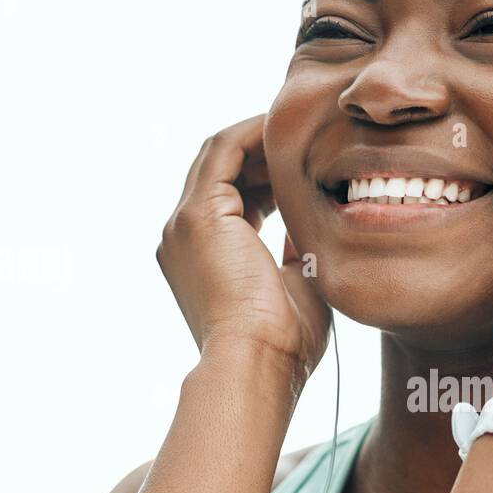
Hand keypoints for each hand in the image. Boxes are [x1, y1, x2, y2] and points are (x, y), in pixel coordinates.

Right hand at [156, 114, 331, 381]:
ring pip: (220, 154)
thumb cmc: (283, 343)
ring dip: (260, 138)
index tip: (303, 166)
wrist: (257, 362)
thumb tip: (310, 219)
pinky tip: (289, 132)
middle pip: (219, 169)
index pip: (231, 196)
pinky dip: (256, 135)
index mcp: (200, 257)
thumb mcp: (293, 284)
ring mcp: (185, 223)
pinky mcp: (200, 215)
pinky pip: (226, 150)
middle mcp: (183, 236)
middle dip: (262, 151)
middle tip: (307, 139)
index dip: (266, 175)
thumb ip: (294, 248)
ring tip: (301, 131)